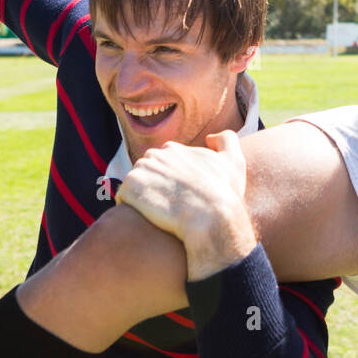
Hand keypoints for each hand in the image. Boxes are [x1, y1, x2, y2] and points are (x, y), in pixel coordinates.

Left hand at [115, 131, 256, 280]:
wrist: (211, 218)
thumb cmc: (224, 193)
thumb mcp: (234, 161)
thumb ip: (226, 140)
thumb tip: (210, 137)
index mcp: (172, 148)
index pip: (161, 164)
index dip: (169, 183)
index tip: (178, 197)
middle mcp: (153, 154)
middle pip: (146, 174)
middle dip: (153, 188)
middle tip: (168, 208)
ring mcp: (139, 170)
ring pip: (135, 187)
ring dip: (142, 200)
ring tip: (158, 215)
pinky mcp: (129, 189)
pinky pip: (123, 200)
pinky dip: (131, 210)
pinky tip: (147, 220)